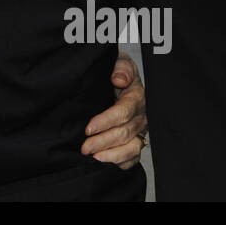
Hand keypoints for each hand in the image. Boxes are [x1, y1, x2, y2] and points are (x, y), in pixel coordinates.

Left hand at [80, 50, 146, 168]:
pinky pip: (134, 156)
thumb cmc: (117, 71)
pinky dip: (122, 162)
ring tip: (95, 158)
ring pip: (131, 148)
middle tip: (84, 147)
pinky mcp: (136, 140)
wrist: (121, 78)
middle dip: (103, 141)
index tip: (88, 128)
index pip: (123, 112)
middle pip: (124, 133)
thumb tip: (118, 79)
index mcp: (136, 97)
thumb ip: (121, 68)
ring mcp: (140, 130)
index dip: (106, 122)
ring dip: (113, 155)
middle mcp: (141, 116)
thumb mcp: (120, 62)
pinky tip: (106, 163)